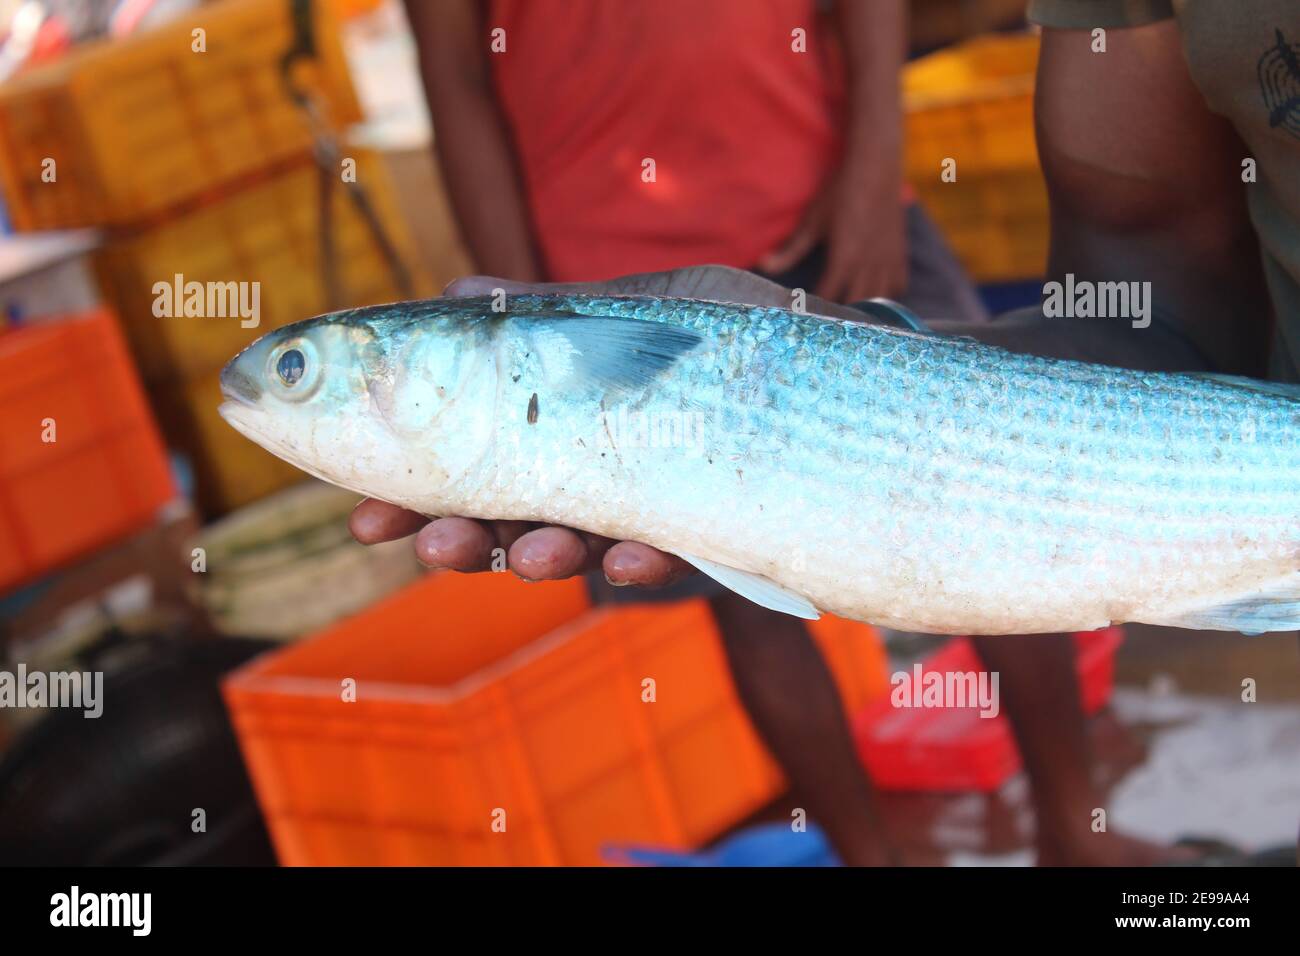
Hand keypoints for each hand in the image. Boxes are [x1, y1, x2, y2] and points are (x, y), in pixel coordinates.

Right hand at [350, 264, 835, 585]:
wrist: (850, 358)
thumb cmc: (736, 331)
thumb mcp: (638, 309)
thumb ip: (551, 317)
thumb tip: (457, 287)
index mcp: (565, 425)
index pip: (474, 464)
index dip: (417, 493)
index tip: (364, 514)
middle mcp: (599, 475)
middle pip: (510, 521)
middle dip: (463, 541)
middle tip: (423, 545)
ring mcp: (651, 508)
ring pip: (578, 548)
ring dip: (539, 558)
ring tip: (523, 556)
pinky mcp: (711, 533)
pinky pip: (669, 556)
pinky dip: (641, 558)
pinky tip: (624, 557)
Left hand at [758, 168, 907, 303]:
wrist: (876, 166)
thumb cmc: (840, 192)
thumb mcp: (812, 222)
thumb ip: (790, 250)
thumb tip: (763, 265)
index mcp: (843, 261)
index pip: (826, 299)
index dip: (812, 310)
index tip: (800, 316)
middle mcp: (868, 266)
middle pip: (854, 308)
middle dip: (838, 317)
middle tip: (823, 321)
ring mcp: (887, 261)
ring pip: (880, 302)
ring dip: (864, 310)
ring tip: (849, 316)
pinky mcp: (900, 253)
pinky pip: (897, 286)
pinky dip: (886, 296)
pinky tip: (874, 295)